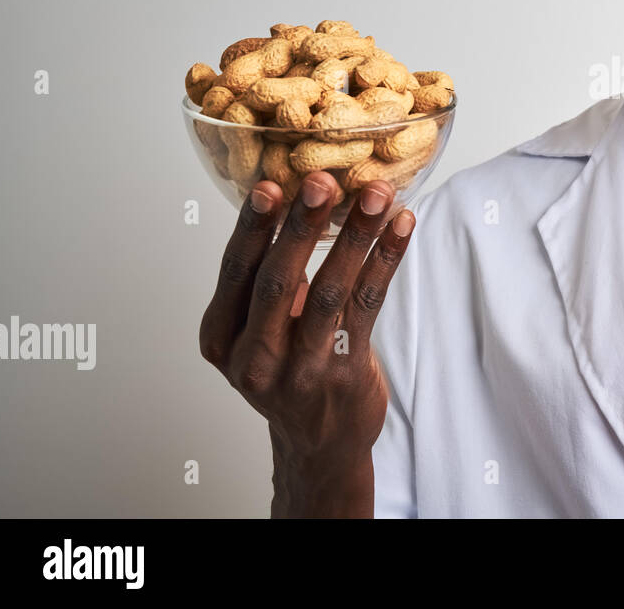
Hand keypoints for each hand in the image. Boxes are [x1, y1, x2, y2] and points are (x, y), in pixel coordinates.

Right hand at [199, 171, 414, 516]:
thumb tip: (297, 197)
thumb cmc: (290, 367)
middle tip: (322, 182)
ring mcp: (299, 369)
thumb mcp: (259, 329)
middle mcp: (254, 357)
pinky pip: (368, 305)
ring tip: (376, 194)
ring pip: (328, 291)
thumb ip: (268, 278)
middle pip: (276, 281)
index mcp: (222, 338)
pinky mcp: (344, 372)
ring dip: (355, 237)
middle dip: (302, 226)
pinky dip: (386, 259)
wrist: (321, 442)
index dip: (253, 228)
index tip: (269, 184)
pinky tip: (401, 226)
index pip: (236, 272)